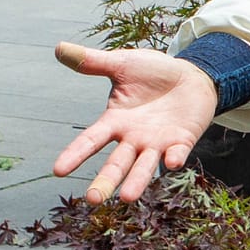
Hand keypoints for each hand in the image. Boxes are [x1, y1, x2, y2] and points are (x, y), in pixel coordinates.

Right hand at [51, 41, 218, 201]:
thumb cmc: (154, 73)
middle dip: (105, 181)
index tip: (58, 171)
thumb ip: (93, 62)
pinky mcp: (182, 141)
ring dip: (137, 181)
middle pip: (116, 163)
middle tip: (92, 200)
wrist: (191, 75)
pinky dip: (174, 158)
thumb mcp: (122, 64)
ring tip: (126, 198)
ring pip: (144, 166)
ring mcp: (158, 142)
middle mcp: (134, 138)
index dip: (75, 154)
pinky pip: (177, 153)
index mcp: (115, 121)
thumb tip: (59, 48)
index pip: (91, 140)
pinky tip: (171, 163)